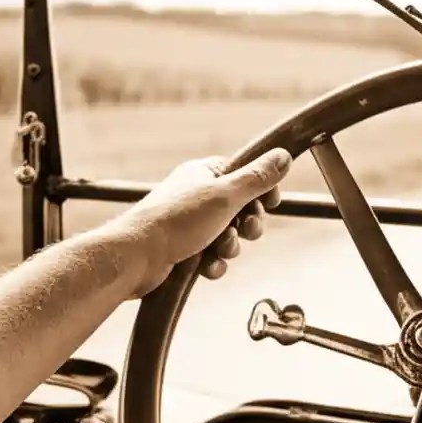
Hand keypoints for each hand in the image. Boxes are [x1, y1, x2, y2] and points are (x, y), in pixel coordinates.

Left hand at [108, 149, 291, 297]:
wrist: (138, 256)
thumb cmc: (178, 219)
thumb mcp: (226, 195)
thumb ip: (257, 178)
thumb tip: (283, 156)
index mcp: (205, 174)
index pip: (246, 174)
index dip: (262, 190)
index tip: (271, 203)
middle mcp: (198, 195)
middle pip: (241, 208)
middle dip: (248, 224)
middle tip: (246, 229)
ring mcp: (190, 223)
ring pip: (229, 236)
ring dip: (231, 246)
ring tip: (219, 249)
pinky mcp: (184, 249)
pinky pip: (213, 256)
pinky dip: (214, 263)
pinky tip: (206, 266)